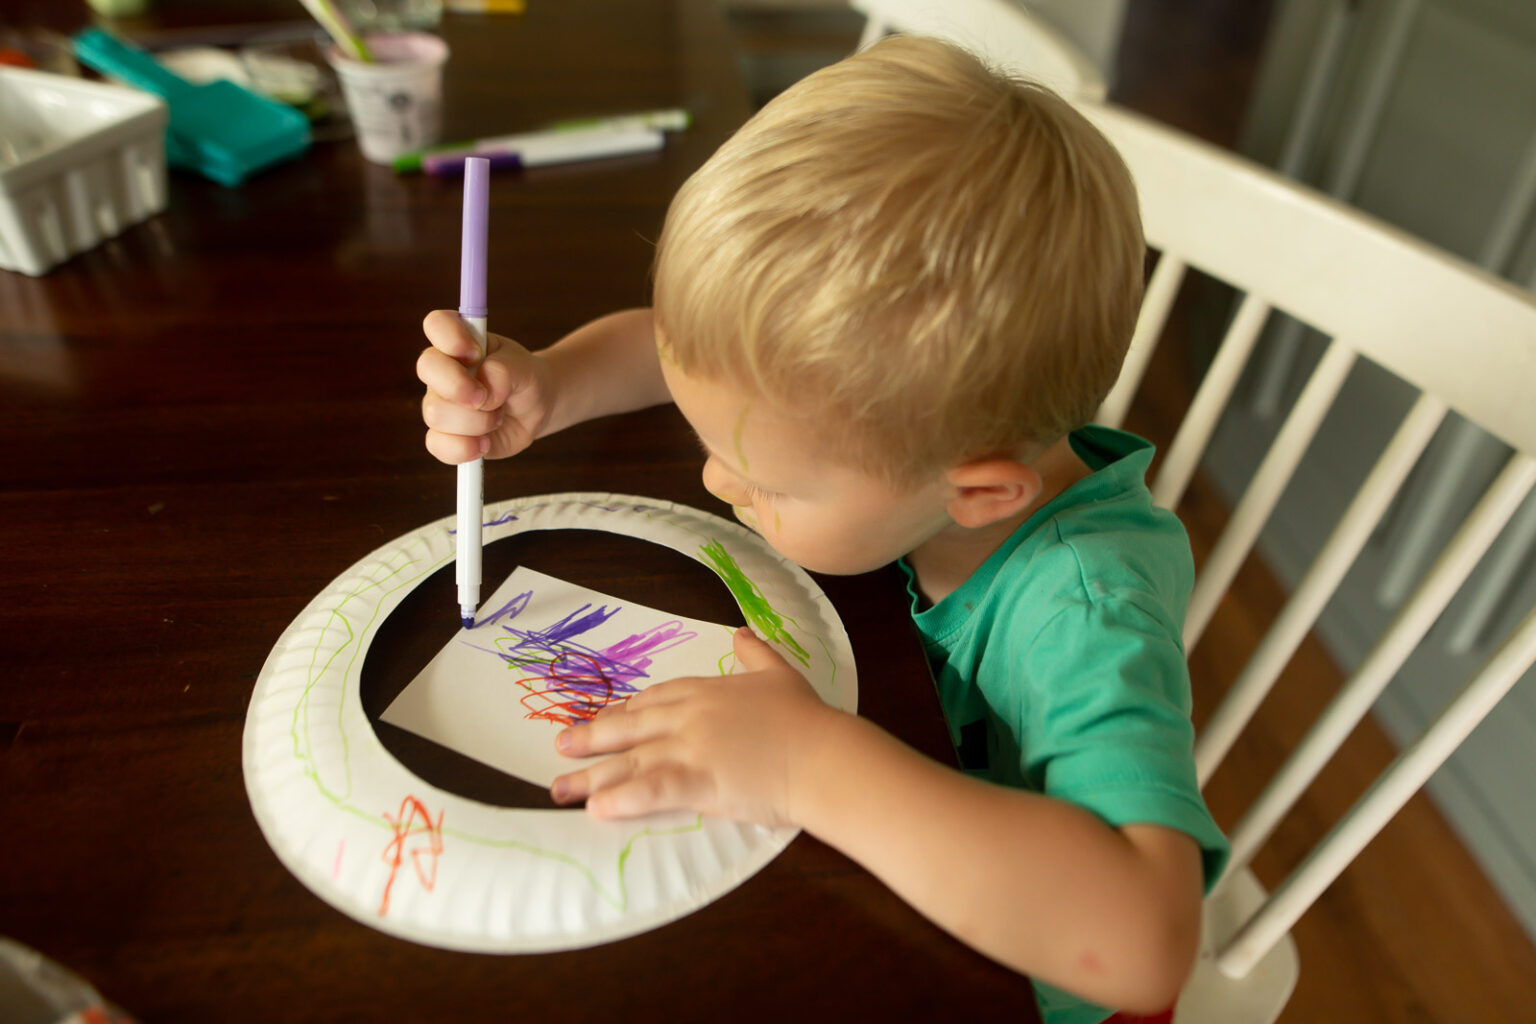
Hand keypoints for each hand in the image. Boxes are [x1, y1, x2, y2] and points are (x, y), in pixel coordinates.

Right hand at [416, 309, 554, 463]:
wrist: (534, 409)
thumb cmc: (524, 379)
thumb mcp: (525, 368)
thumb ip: (505, 370)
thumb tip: (485, 390)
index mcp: (459, 341)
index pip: (436, 324)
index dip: (450, 337)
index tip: (476, 353)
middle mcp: (442, 370)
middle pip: (427, 367)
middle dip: (460, 386)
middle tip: (487, 398)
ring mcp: (439, 403)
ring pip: (436, 412)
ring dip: (477, 421)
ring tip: (498, 417)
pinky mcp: (444, 435)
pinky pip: (437, 445)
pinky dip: (465, 448)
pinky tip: (485, 442)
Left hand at [550, 626, 836, 826]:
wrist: (823, 755)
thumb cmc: (806, 718)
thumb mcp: (780, 673)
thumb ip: (757, 653)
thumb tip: (744, 631)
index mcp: (706, 691)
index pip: (653, 699)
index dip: (623, 711)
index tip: (601, 719)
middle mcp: (690, 717)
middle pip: (629, 727)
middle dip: (590, 738)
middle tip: (560, 749)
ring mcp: (692, 749)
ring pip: (631, 761)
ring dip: (592, 777)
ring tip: (560, 790)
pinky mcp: (700, 783)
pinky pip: (652, 790)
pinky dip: (622, 799)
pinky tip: (596, 810)